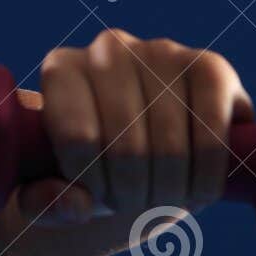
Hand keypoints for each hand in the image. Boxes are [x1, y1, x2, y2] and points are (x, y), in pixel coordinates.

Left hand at [0, 30, 253, 255]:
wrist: (146, 155)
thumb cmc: (91, 172)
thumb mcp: (52, 196)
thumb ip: (44, 205)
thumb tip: (76, 204)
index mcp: (61, 71)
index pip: (77, 138)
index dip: (91, 185)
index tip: (95, 200)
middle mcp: (108, 49)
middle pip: (125, 146)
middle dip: (132, 196)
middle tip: (134, 207)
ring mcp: (161, 51)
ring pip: (169, 145)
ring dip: (168, 193)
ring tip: (161, 200)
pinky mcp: (210, 66)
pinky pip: (212, 133)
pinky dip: (205, 176)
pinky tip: (195, 189)